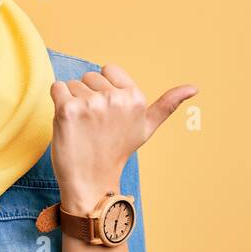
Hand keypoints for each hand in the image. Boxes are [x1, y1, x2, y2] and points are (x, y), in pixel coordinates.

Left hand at [49, 63, 197, 212]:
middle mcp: (115, 98)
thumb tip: (194, 88)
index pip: (108, 70)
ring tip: (82, 127)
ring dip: (72, 102)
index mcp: (134, 97)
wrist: (91, 181)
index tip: (106, 113)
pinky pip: (56, 88)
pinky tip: (67, 123)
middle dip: (87, 96)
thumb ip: (167, 105)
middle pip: (89, 77)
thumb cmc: (116, 152)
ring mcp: (91, 104)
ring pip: (72, 84)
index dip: (103, 89)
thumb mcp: (146, 127)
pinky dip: (57, 103)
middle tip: (93, 125)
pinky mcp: (68, 110)